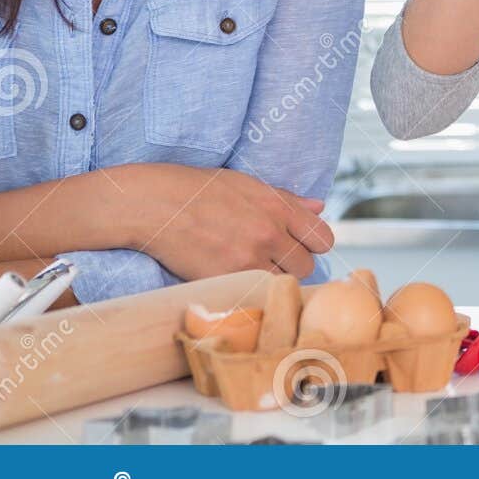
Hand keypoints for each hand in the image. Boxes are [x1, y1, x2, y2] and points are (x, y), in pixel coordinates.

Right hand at [124, 164, 335, 280]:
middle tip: (269, 260)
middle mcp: (269, 233)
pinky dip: (248, 291)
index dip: (313, 245)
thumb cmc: (200, 191)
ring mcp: (248, 258)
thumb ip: (287, 199)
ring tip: (249, 269)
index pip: (323, 239)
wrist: (155, 204)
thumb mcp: (248, 184)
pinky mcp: (226, 279)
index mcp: (278, 207)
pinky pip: (254, 293)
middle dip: (292, 266)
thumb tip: (321, 206)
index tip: (298, 246)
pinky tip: (234, 280)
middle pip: (306, 267)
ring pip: (281, 284)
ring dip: (271, 280)